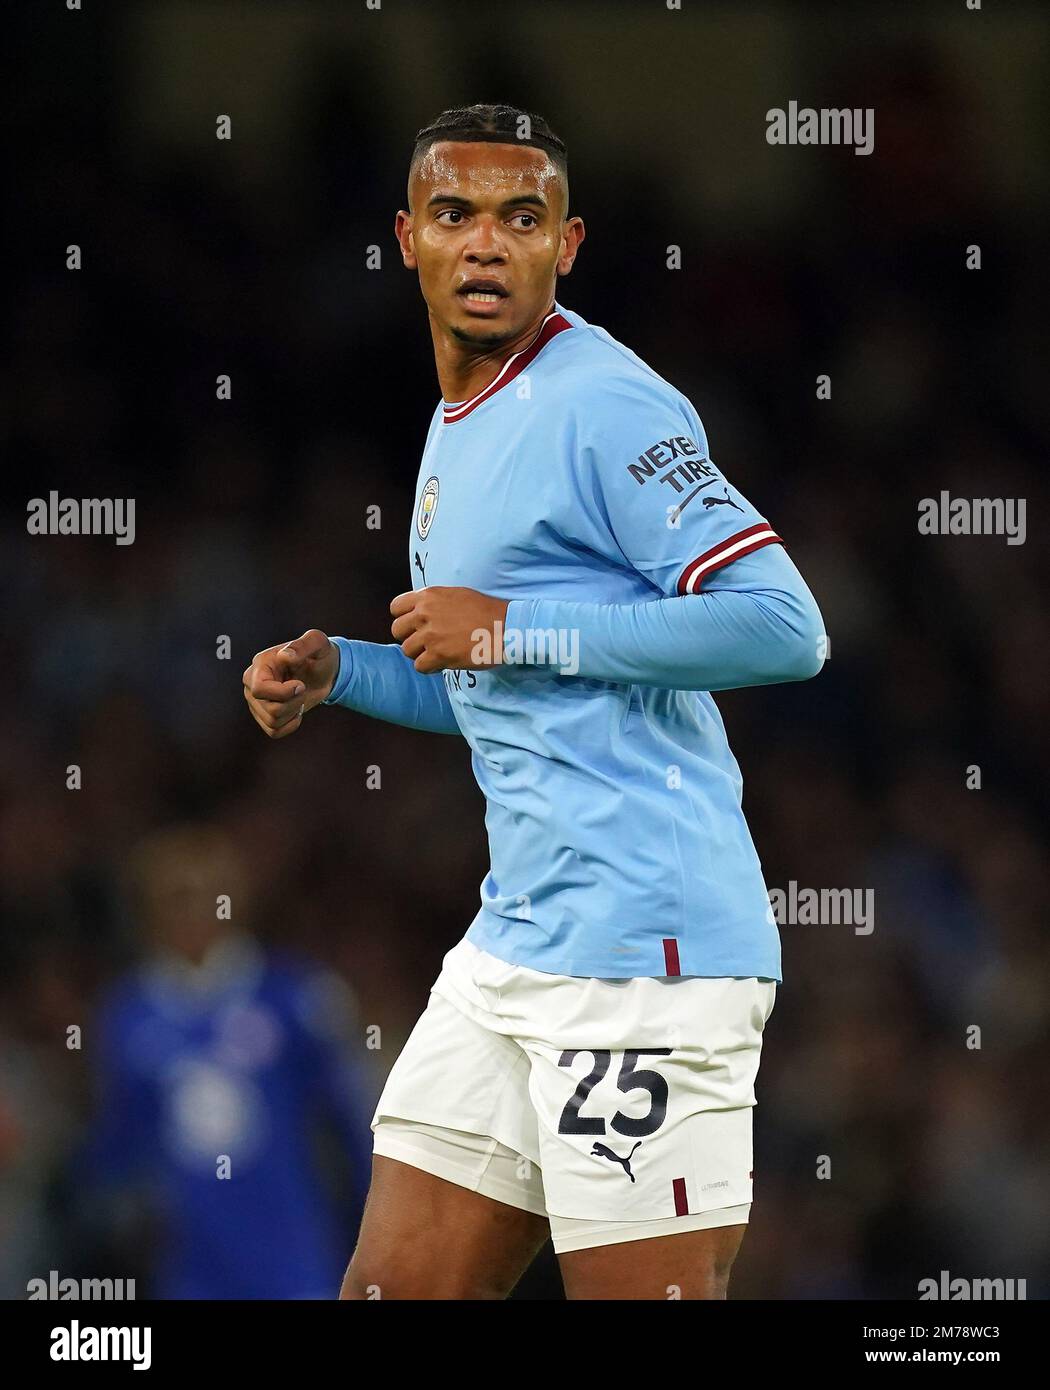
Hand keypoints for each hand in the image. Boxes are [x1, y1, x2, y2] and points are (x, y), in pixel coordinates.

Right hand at [242, 628, 338, 738]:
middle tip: (303, 690)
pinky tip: (297, 710)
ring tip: (300, 698)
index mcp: (261, 664)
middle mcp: (252, 683)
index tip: (301, 685)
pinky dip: (291, 725)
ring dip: (294, 713)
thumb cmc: (319, 654)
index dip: (282, 693)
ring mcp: (256, 701)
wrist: (323, 671)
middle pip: (268, 708)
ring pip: (272, 722)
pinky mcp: (263, 715)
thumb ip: (303, 645)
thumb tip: (285, 656)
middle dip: (293, 703)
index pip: (260, 689)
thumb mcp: (317, 643)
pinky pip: (274, 732)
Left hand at [390, 587, 509, 673]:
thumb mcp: (456, 594)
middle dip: (409, 637)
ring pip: (407, 650)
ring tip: (437, 653)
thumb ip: (434, 602)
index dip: (403, 618)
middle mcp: (425, 613)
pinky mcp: (439, 655)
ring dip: (420, 654)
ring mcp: (431, 635)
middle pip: (397, 630)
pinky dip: (430, 667)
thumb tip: (420, 613)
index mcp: (429, 596)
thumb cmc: (486, 611)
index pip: (396, 607)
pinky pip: (420, 666)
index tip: (414, 625)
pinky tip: (442, 663)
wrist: (505, 627)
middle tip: (425, 642)